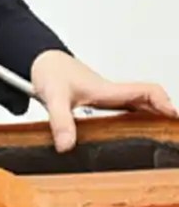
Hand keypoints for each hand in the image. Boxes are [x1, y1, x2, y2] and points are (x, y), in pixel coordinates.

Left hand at [31, 49, 178, 151]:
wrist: (40, 59)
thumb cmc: (50, 71)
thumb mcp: (54, 97)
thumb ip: (60, 121)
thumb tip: (66, 146)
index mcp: (108, 91)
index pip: (146, 91)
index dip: (163, 103)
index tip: (173, 117)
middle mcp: (112, 94)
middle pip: (149, 102)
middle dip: (164, 115)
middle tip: (172, 133)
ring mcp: (106, 98)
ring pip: (138, 106)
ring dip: (152, 117)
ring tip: (161, 137)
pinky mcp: (98, 102)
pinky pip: (125, 109)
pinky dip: (135, 118)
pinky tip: (131, 134)